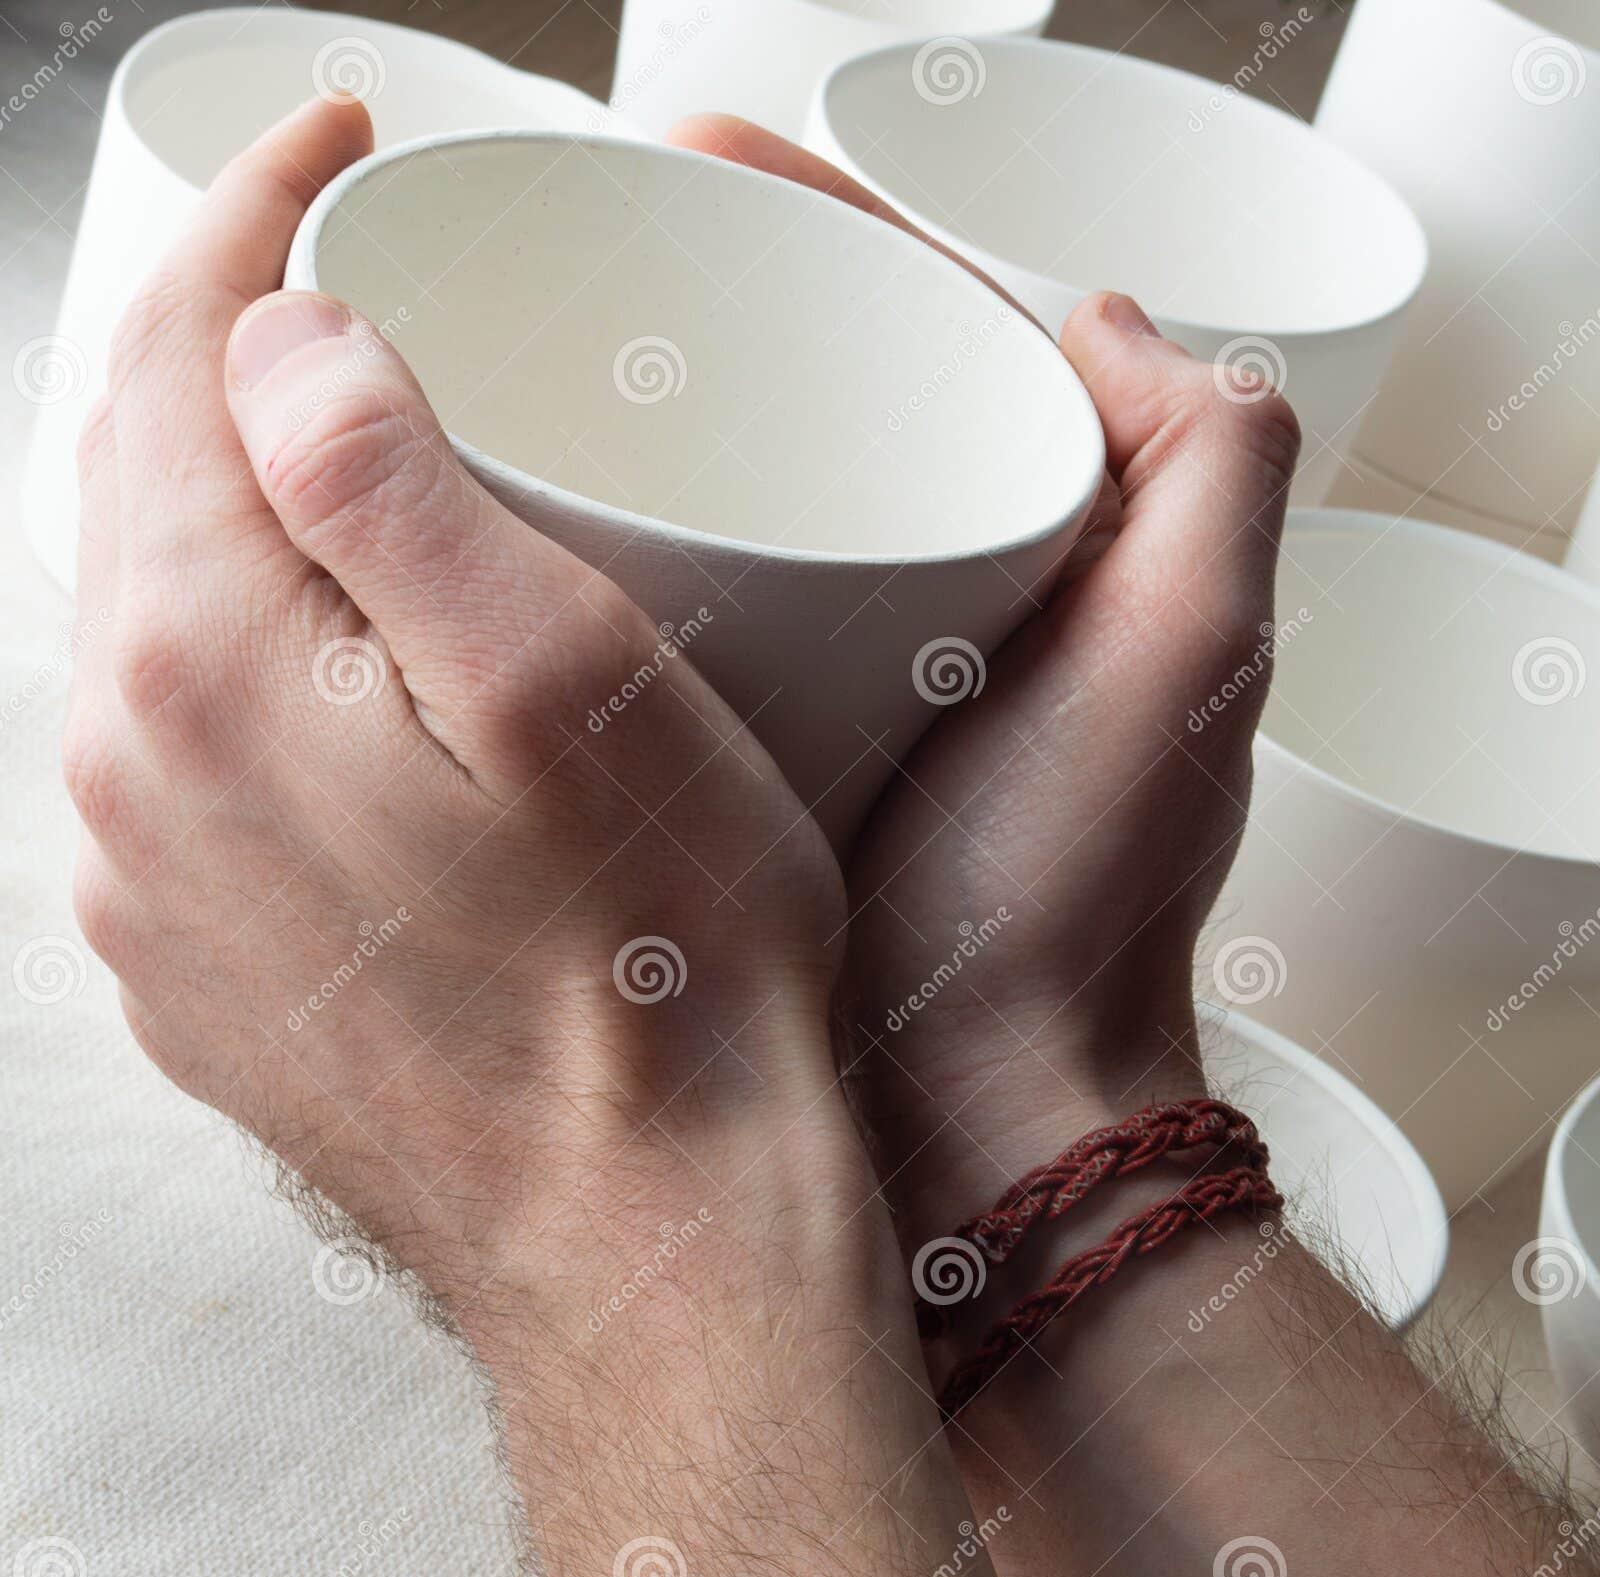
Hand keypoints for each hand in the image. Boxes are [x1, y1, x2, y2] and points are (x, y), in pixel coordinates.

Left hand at [67, 100, 985, 1576]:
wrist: (651, 1230)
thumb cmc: (661, 973)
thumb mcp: (569, 685)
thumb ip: (389, 481)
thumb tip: (278, 333)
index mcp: (209, 671)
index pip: (179, 356)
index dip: (260, 218)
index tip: (344, 145)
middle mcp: (138, 780)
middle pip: (149, 482)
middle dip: (242, 351)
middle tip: (366, 285)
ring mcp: (160, 886)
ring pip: (169, 626)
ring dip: (253, 517)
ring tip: (378, 470)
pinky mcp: (211, 962)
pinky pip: (198, 759)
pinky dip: (261, 671)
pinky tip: (362, 684)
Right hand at [668, 118, 1297, 1240]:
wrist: (972, 1105)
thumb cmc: (1065, 913)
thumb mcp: (1186, 670)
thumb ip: (1211, 472)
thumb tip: (1108, 312)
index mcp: (1058, 548)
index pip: (947, 329)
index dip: (842, 231)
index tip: (723, 170)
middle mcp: (955, 594)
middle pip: (842, 394)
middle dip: (736, 298)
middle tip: (612, 241)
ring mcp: (855, 668)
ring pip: (763, 491)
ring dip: (675, 412)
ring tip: (559, 344)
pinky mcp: (771, 740)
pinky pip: (706, 603)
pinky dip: (648, 543)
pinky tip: (554, 513)